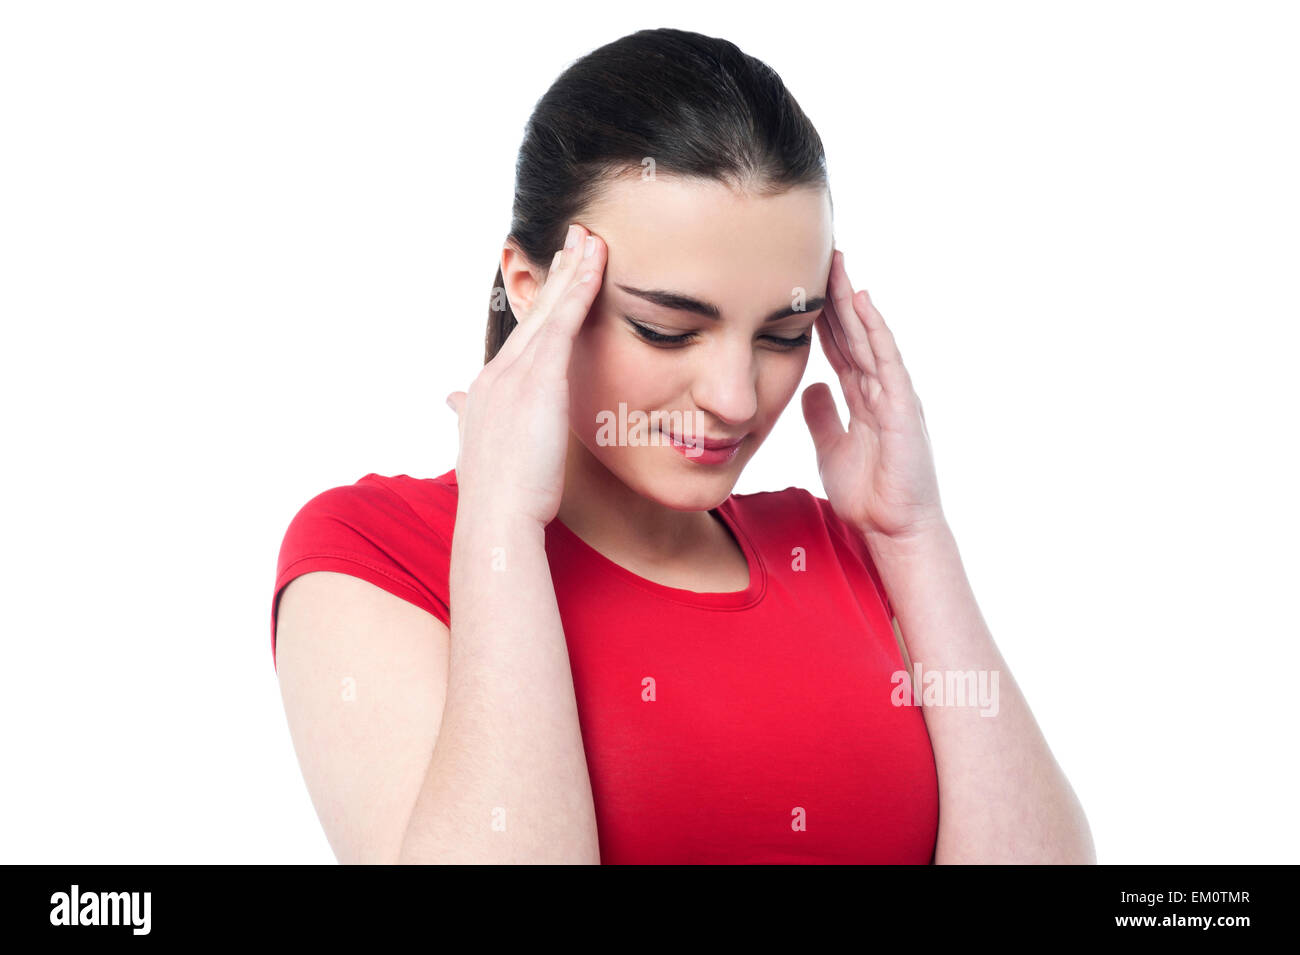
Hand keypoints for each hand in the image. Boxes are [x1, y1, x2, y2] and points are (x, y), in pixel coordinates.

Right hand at [446, 223, 606, 527]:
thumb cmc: (499, 498)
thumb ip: (469, 419)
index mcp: (489, 390)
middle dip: (555, 275)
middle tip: (574, 240)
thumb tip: (452, 400)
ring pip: (550, 310)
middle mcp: (499, 373)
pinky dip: (580, 289)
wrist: (497, 518)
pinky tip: (595, 264)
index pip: (522, 338)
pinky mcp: (540, 379)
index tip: (554, 278)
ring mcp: (517, 373)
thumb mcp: (482, 449)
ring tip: (590, 239)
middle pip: (534, 314)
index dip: (540, 306)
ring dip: (572, 270)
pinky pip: (565, 323)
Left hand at [801, 249, 944, 542]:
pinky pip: (887, 361)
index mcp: (863, 397)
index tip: (804, 284)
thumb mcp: (832, 449)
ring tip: (838, 266)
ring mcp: (894, 395)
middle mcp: (881, 389)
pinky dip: (876, 332)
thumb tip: (810, 387)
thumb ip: (822, 417)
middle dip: (838, 296)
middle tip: (820, 256)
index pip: (839, 346)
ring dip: (853, 302)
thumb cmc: (870, 495)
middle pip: (855, 333)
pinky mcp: (902, 408)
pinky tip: (864, 304)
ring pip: (870, 338)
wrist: (894, 529)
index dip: (823, 316)